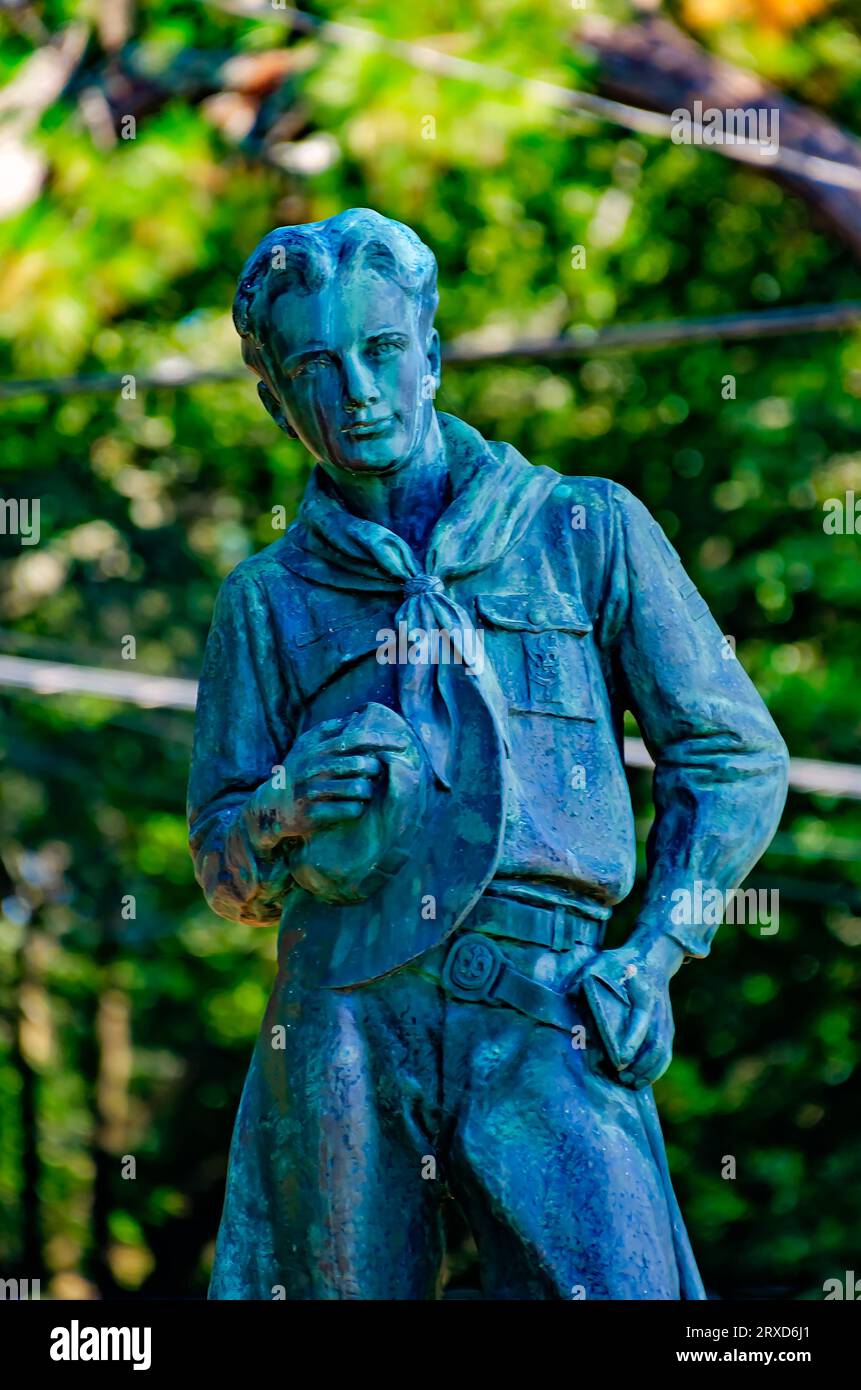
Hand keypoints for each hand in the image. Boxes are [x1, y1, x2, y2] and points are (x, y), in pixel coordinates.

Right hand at [243, 717, 409, 851]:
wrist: (271, 806)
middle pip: (361, 763)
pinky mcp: (313, 813)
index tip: (403, 743)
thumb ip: (329, 729)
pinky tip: (355, 806)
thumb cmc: (295, 772)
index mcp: (317, 749)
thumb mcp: (306, 746)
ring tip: (364, 791)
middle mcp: (314, 768)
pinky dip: (358, 808)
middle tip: (375, 774)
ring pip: (358, 788)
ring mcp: (313, 791)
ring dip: (368, 790)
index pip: (356, 738)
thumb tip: (356, 715)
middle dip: (375, 769)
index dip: (382, 739)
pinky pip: (350, 810)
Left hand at [580, 929, 683, 1088]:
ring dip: (647, 1071)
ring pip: (662, 1052)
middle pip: (656, 1043)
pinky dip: (655, 1070)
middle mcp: (658, 1010)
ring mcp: (665, 1020)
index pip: (641, 1020)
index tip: (619, 1060)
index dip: (631, 1041)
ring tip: (628, 1082)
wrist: (653, 957)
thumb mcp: (601, 963)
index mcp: (643, 993)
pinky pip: (665, 1054)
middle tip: (620, 1077)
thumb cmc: (621, 962)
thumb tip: (568, 999)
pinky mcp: (668, 1028)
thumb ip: (584, 980)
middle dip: (639, 1065)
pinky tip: (640, 1080)